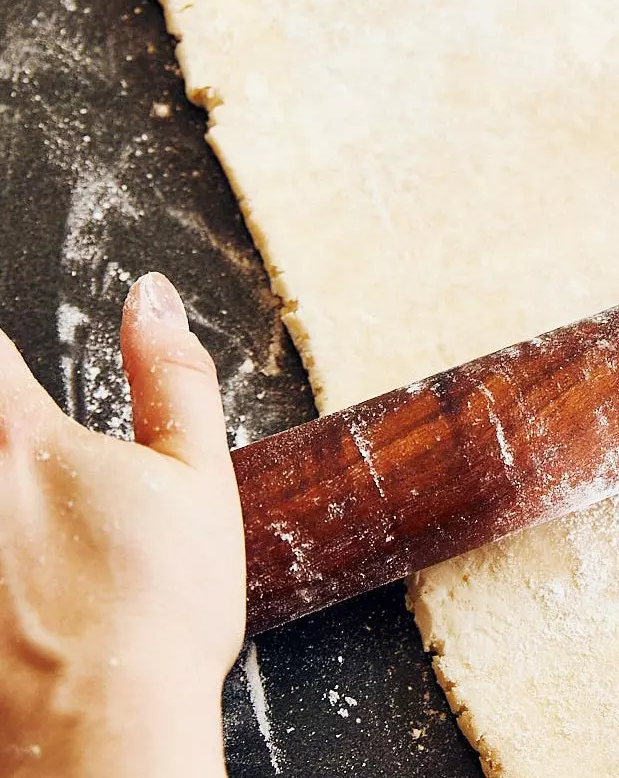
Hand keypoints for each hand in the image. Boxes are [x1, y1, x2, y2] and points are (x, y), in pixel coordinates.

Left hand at [0, 273, 241, 777]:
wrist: (104, 723)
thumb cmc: (159, 610)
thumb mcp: (197, 477)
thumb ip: (171, 375)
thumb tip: (150, 297)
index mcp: (16, 438)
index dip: (5, 360)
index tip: (24, 394)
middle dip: (6, 441)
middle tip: (47, 491)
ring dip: (2, 496)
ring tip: (34, 537)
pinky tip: (13, 581)